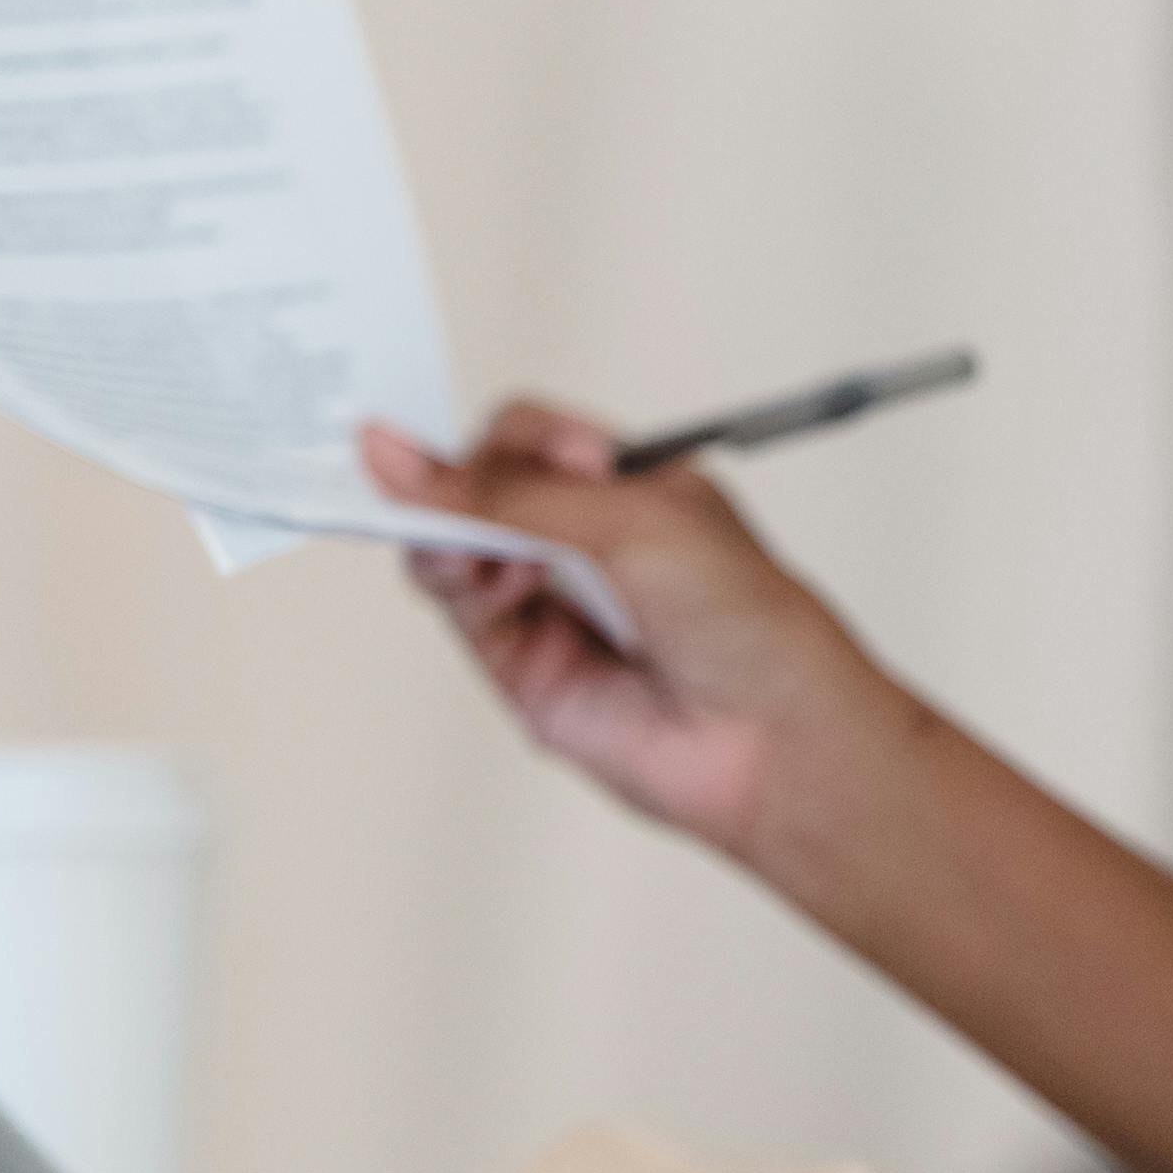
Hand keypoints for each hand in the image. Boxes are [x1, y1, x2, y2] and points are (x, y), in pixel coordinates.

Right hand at [365, 402, 901, 862]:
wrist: (773, 734)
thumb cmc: (747, 618)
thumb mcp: (628, 518)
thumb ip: (511, 491)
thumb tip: (398, 454)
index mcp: (626, 487)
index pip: (526, 438)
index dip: (500, 440)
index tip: (487, 448)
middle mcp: (585, 544)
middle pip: (478, 491)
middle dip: (453, 485)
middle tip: (440, 490)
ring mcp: (553, 605)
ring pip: (457, 549)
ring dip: (446, 534)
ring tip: (464, 543)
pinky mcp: (527, 668)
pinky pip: (463, 610)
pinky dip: (451, 581)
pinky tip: (474, 572)